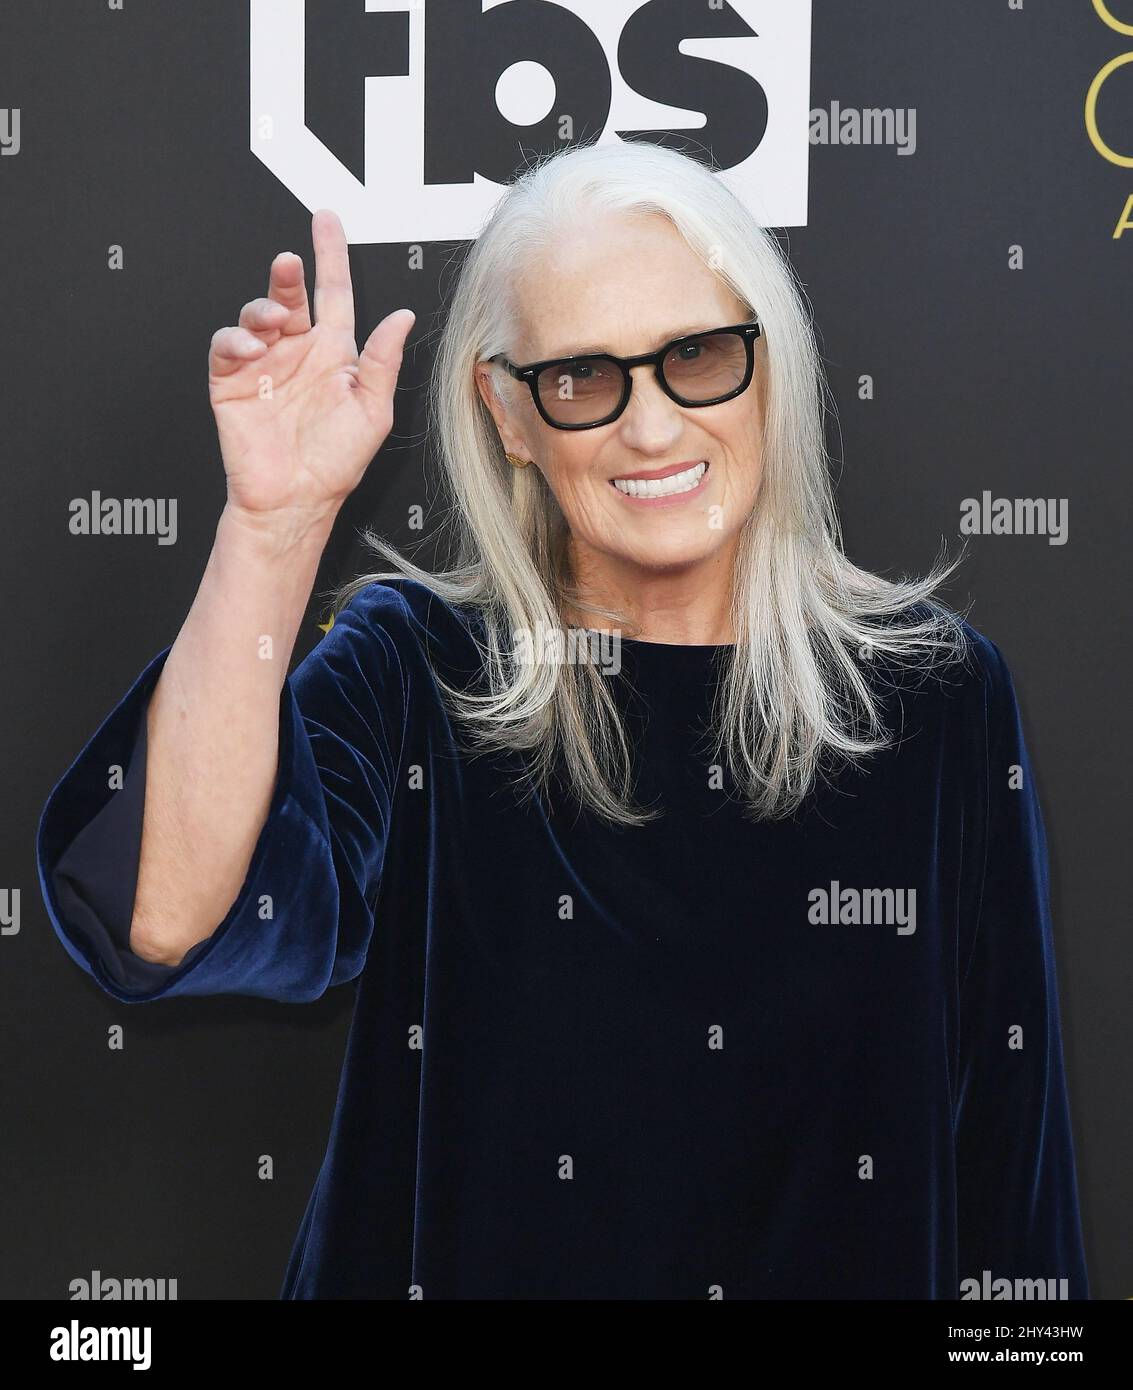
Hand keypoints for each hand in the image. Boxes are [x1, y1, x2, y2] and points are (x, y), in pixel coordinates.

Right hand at [208, 208, 414, 523]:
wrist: (295, 500)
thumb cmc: (336, 463)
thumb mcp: (372, 410)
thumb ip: (382, 361)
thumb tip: (401, 316)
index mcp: (334, 355)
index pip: (334, 294)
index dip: (330, 256)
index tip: (327, 221)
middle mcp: (298, 353)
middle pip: (291, 296)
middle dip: (287, 275)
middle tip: (289, 264)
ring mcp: (264, 364)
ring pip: (257, 313)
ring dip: (263, 307)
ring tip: (273, 322)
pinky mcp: (232, 381)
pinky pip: (228, 345)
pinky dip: (236, 339)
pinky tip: (252, 349)